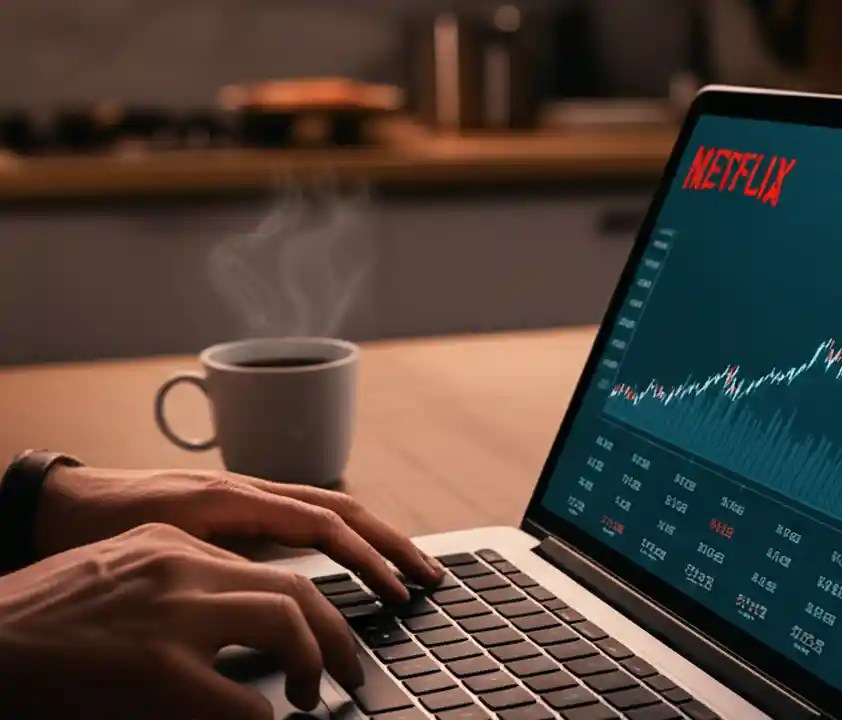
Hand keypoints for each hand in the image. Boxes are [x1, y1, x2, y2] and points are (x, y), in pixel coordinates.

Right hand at [0, 522, 361, 718]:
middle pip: (294, 586)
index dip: (307, 603)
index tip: (324, 630)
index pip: (265, 564)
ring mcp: (172, 612)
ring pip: (287, 619)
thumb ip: (177, 589)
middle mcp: (180, 565)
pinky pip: (241, 698)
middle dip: (334, 631)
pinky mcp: (157, 667)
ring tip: (315, 693)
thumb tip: (241, 630)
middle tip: (348, 669)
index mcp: (172, 544)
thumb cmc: (38, 623)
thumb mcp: (118, 581)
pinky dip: (262, 713)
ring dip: (316, 661)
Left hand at [34, 466, 443, 600]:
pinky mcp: (238, 510)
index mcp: (238, 499)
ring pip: (330, 511)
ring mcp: (247, 498)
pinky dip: (344, 537)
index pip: (326, 524)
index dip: (368, 558)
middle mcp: (252, 492)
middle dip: (392, 544)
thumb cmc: (98, 530)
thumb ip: (221, 562)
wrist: (56, 504)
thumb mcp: (160, 550)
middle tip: (431, 577)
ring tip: (411, 568)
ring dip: (375, 539)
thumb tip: (279, 597)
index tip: (397, 591)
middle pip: (343, 511)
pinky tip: (358, 557)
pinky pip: (306, 518)